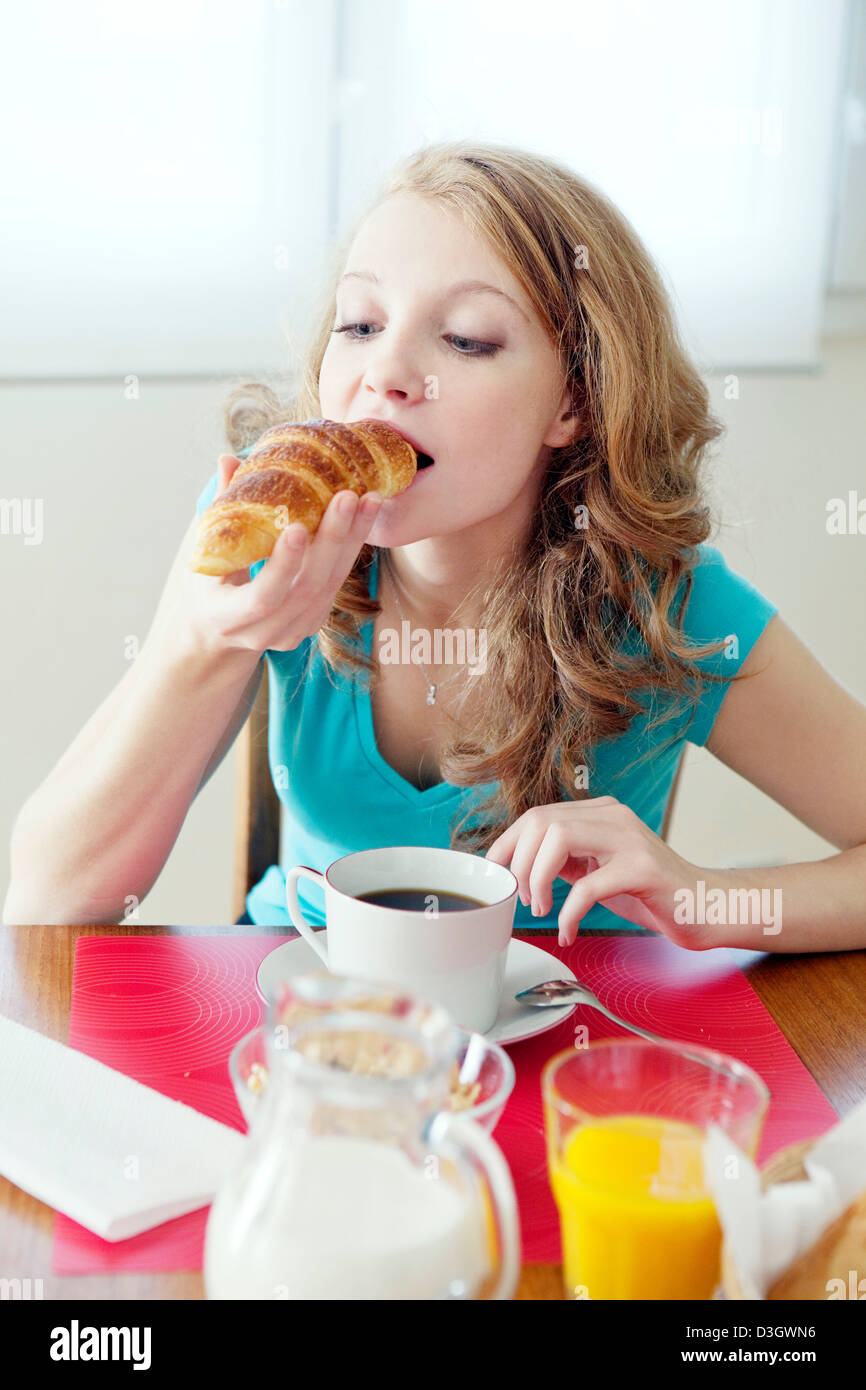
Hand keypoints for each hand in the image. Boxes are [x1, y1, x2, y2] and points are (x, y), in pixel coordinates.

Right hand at [183, 453, 382, 656]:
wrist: (217, 633)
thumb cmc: (206, 587)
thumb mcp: (204, 555)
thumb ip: (219, 511)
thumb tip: (228, 460)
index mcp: (229, 618)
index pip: (263, 597)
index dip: (283, 565)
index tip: (297, 526)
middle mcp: (265, 633)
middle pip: (308, 588)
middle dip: (331, 541)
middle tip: (348, 497)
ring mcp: (292, 632)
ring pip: (330, 587)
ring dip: (352, 541)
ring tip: (369, 501)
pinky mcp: (312, 624)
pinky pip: (336, 586)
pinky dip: (350, 550)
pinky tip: (363, 518)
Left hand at [484, 796, 710, 949]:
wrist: (706, 906)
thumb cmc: (650, 892)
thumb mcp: (597, 869)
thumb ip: (565, 860)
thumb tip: (519, 867)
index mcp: (599, 813)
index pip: (537, 815)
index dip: (507, 844)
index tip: (497, 875)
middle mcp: (613, 817)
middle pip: (541, 821)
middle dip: (519, 863)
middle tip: (524, 899)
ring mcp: (629, 840)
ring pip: (559, 839)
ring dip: (538, 880)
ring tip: (543, 910)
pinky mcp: (643, 869)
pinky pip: (588, 886)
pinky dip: (569, 913)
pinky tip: (569, 931)